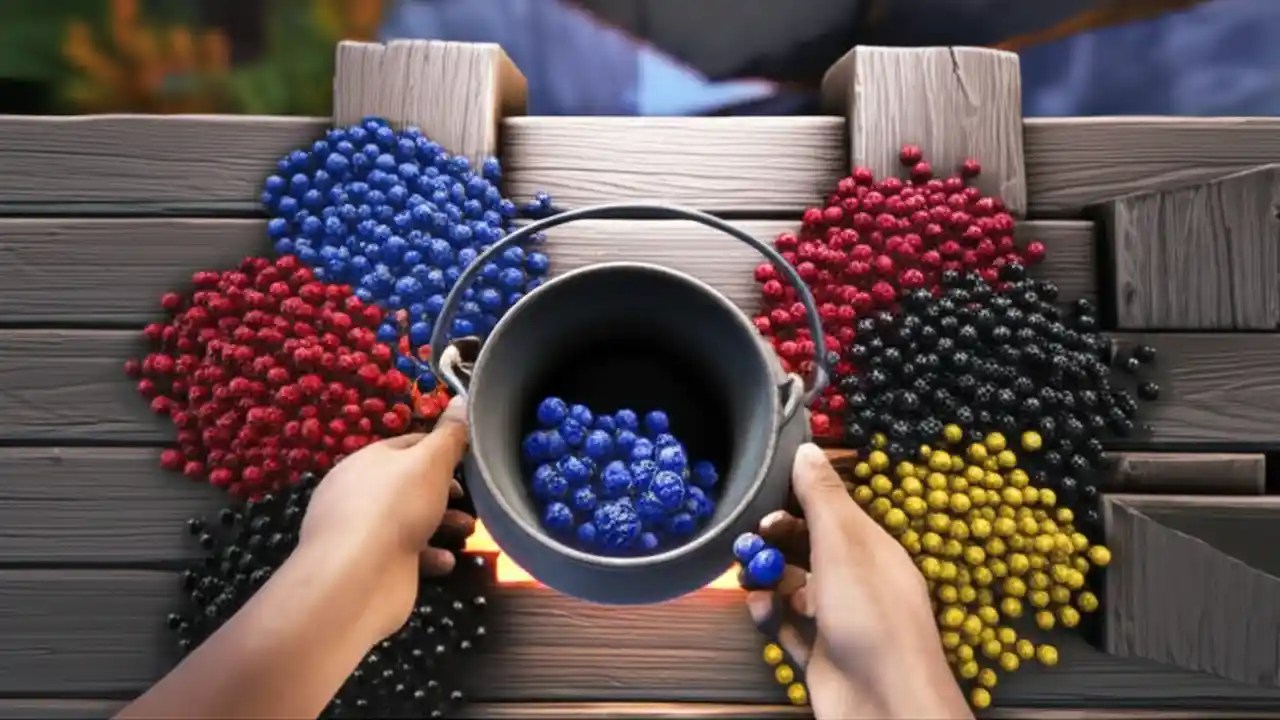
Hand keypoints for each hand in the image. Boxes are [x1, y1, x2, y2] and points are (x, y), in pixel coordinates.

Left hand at [298, 397, 473, 640]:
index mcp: (367, 461)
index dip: (441, 451)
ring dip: (442, 525)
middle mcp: (359, 493)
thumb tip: (462, 399)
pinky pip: (404, 555)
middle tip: (471, 501)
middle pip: (410, 485)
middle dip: (444, 492)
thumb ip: (449, 435)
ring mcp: (362, 532)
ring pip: (409, 521)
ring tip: (466, 532)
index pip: (408, 445)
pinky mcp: (370, 566)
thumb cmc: (394, 507)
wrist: (356, 578)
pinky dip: (428, 556)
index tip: (469, 463)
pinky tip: (445, 562)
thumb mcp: (429, 462)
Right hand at [746, 444, 970, 719]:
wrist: (885, 705)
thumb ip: (821, 497)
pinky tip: (760, 611)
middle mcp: (856, 581)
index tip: (763, 500)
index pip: (831, 511)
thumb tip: (806, 447)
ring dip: (767, 579)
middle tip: (748, 544)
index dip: (796, 502)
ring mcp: (838, 620)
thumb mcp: (843, 545)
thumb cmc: (871, 618)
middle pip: (806, 548)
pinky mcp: (820, 654)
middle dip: (774, 542)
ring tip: (750, 581)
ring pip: (792, 587)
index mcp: (872, 549)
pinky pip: (787, 627)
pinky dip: (770, 617)